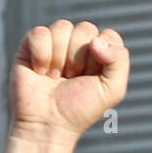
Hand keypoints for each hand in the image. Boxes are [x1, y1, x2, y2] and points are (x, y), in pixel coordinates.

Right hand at [9, 20, 128, 141]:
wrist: (48, 124)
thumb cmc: (80, 110)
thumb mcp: (112, 90)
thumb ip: (119, 61)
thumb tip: (97, 40)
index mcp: (100, 56)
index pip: (108, 36)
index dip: (102, 56)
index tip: (93, 77)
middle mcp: (78, 47)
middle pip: (86, 29)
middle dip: (80, 58)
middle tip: (73, 79)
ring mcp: (55, 44)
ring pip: (63, 27)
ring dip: (61, 58)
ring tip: (56, 78)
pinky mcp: (32, 44)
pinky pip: (41, 33)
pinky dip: (42, 56)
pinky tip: (41, 72)